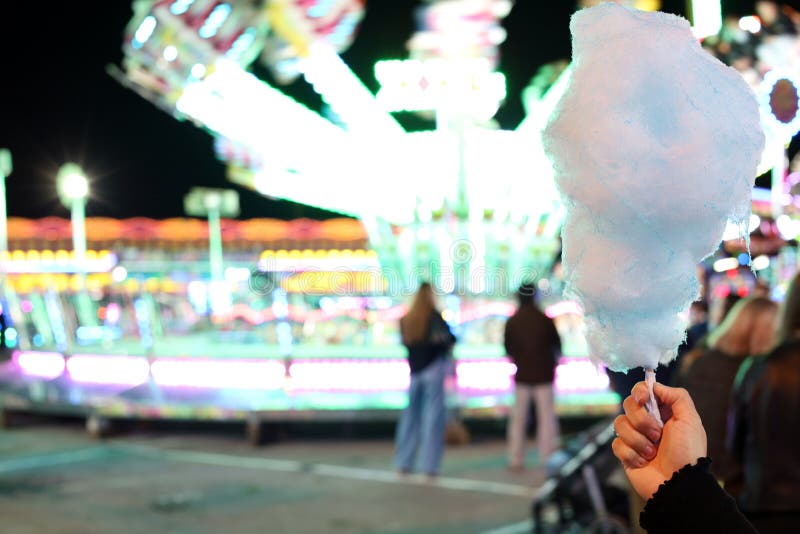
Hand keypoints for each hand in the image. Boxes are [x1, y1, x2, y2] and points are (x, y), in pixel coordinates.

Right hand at [612, 382, 706, 499]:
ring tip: (653, 453)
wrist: (679, 485)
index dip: (639, 392)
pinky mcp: (626, 454)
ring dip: (638, 440)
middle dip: (641, 420)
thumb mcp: (690, 421)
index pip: (642, 391)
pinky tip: (644, 462)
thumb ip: (677, 396)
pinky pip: (616, 444)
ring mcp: (635, 438)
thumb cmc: (688, 453)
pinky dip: (631, 454)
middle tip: (657, 435)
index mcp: (663, 412)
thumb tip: (655, 386)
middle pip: (628, 405)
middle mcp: (647, 423)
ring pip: (619, 424)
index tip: (643, 399)